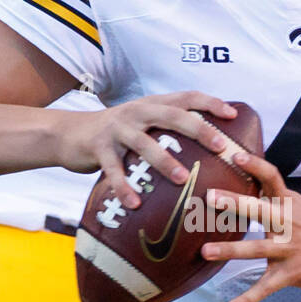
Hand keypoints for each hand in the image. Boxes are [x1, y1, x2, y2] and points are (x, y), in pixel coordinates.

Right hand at [56, 93, 237, 206]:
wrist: (68, 133)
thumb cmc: (116, 134)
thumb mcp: (141, 123)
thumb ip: (166, 129)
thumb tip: (205, 148)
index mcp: (152, 104)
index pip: (186, 96)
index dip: (210, 103)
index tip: (232, 115)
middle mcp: (137, 112)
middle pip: (172, 115)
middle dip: (199, 129)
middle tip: (220, 146)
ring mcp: (117, 129)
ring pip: (145, 143)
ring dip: (165, 161)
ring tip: (183, 179)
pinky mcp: (99, 148)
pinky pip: (113, 169)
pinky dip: (124, 187)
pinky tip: (135, 204)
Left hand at [199, 151, 300, 301]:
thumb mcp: (298, 205)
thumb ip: (273, 198)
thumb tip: (243, 184)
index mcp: (288, 203)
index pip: (272, 178)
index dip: (255, 166)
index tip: (235, 155)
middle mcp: (288, 223)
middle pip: (259, 210)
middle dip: (235, 203)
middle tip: (210, 197)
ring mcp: (289, 249)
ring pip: (256, 250)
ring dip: (230, 251)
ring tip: (205, 252)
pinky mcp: (291, 273)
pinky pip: (266, 287)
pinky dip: (247, 300)